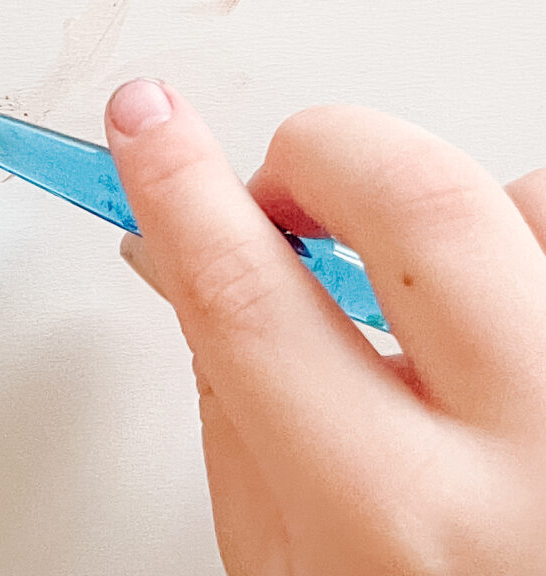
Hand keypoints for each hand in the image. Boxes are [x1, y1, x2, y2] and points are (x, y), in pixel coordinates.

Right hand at [106, 80, 545, 573]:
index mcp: (399, 530)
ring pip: (526, 197)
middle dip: (318, 152)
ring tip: (424, 285)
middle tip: (284, 186)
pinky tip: (501, 310)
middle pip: (414, 197)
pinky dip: (525, 237)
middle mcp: (535, 464)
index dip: (177, 184)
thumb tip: (183, 247)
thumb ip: (236, 410)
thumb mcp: (290, 570)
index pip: (251, 297)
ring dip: (451, 212)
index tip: (147, 123)